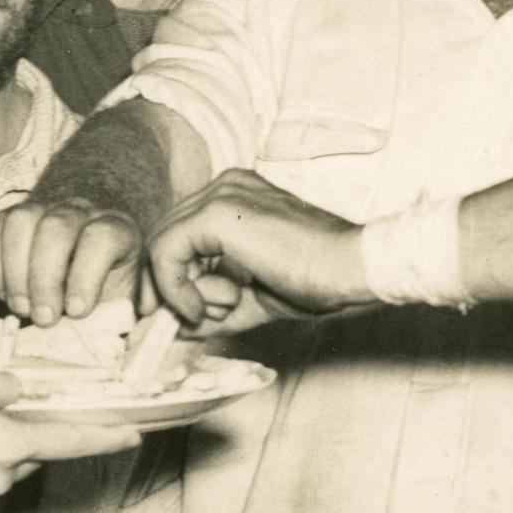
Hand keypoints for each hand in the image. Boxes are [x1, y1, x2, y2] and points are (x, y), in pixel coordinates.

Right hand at [0, 198, 142, 325]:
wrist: (89, 257)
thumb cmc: (107, 285)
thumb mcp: (121, 299)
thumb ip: (112, 314)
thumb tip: (95, 335)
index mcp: (118, 228)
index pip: (103, 236)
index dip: (86, 276)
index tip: (76, 312)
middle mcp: (81, 209)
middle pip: (56, 227)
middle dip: (45, 278)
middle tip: (43, 318)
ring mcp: (43, 207)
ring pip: (20, 222)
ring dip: (15, 272)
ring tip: (21, 309)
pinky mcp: (10, 215)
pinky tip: (5, 293)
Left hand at [145, 169, 371, 330]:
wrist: (350, 269)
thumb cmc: (315, 279)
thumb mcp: (251, 296)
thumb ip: (214, 305)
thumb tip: (176, 327)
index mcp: (234, 195)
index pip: (181, 234)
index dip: (171, 277)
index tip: (178, 314)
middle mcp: (224, 185)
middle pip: (165, 236)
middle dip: (166, 287)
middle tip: (178, 322)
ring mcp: (220, 194)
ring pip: (162, 245)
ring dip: (180, 291)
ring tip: (218, 309)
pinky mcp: (216, 212)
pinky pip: (167, 251)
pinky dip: (176, 287)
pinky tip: (202, 308)